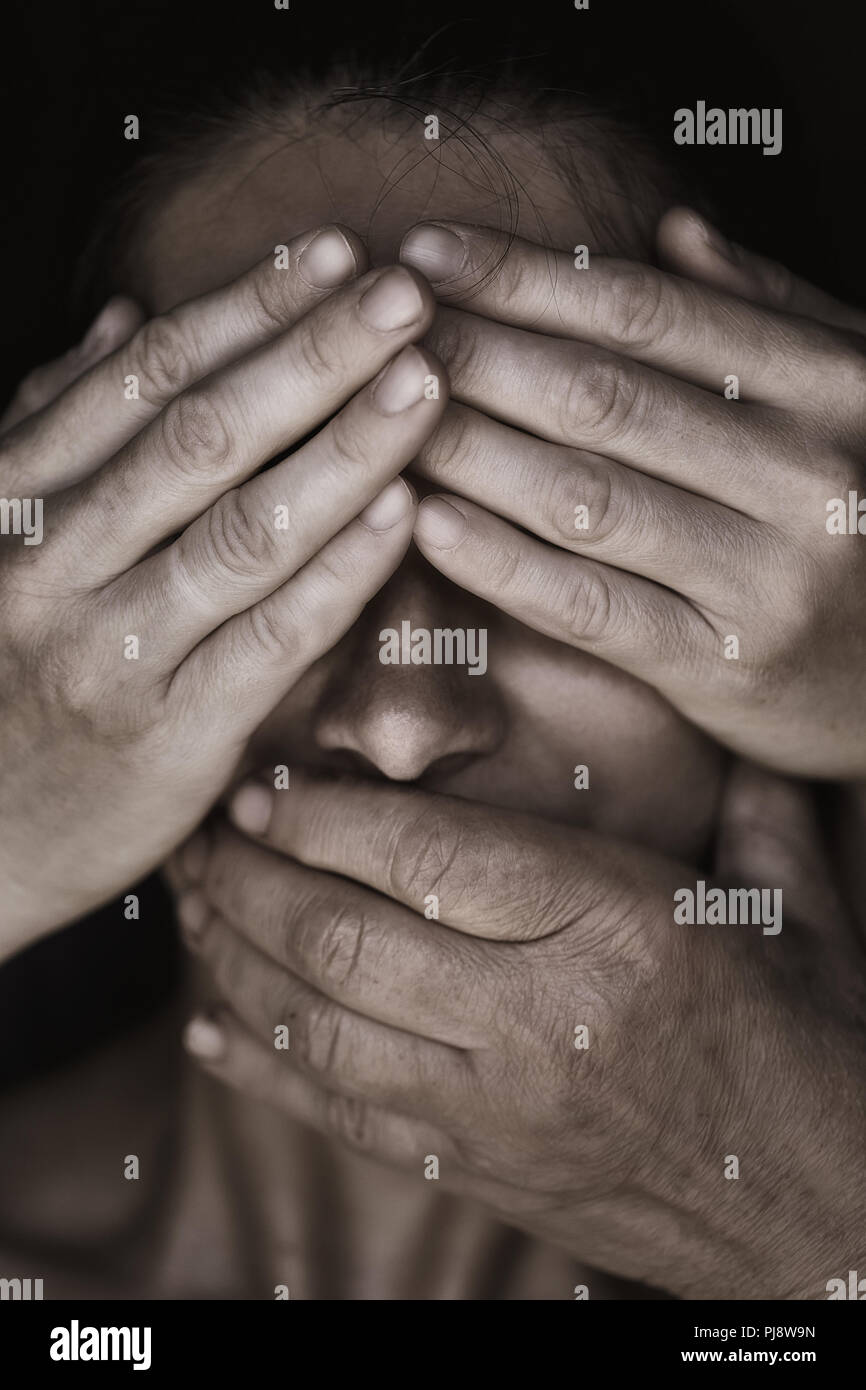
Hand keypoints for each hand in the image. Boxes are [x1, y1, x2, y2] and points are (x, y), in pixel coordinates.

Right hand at [0, 228, 444, 957]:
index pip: (144, 383)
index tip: (331, 255)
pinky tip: (405, 511)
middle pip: (201, 439)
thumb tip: (126, 316)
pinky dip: (341, 571)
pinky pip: (271, 639)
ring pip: (243, 530)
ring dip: (344, 449)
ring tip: (425, 382)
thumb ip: (58, 427)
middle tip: (405, 294)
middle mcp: (56, 565)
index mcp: (14, 501)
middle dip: (312, 355)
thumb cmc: (2, 675)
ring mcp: (113, 652)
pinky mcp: (172, 736)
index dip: (244, 308)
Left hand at [170, 767, 865, 1298]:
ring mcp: (499, 1108)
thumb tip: (726, 721)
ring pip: (322, 1027)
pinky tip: (213, 1031)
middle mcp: (544, 1017)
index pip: (430, 853)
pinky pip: (341, 1117)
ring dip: (235, 964)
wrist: (821, 1203)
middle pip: (346, 936)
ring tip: (193, 911)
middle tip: (203, 838)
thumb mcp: (795, 903)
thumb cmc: (806, 1036)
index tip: (266, 785)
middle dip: (248, 880)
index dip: (325, 813)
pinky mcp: (476, 1171)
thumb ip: (746, 806)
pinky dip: (265, 1071)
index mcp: (618, 925)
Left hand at [397, 211, 865, 778]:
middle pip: (602, 397)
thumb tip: (673, 228)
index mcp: (828, 385)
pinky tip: (427, 523)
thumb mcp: (849, 393)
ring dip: (470, 451)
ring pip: (584, 497)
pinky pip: (591, 607)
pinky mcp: (722, 668)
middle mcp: (803, 474)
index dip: (523, 277)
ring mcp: (764, 578)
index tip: (429, 251)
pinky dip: (503, 563)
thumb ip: (768, 311)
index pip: (647, 313)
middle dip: (475, 353)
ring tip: (382, 416)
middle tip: (381, 328)